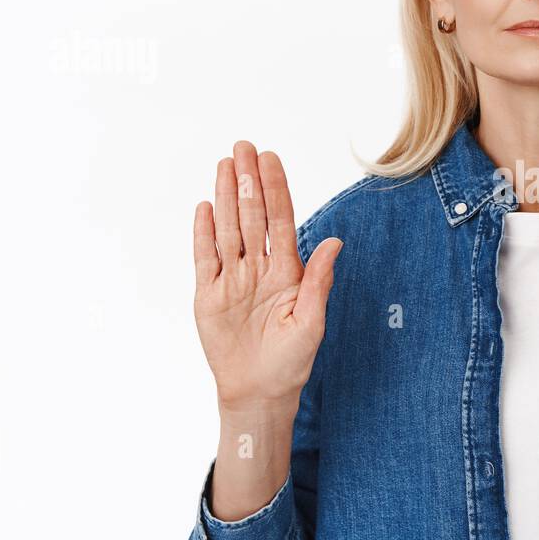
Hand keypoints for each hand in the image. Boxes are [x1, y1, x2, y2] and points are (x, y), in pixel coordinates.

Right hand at [193, 140, 342, 415]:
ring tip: (224, 164)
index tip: (271, 159)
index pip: (281, 221)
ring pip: (229, 229)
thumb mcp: (311, 322)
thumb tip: (334, 241)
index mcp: (288, 273)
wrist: (258, 393)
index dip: (276, 189)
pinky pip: (205, 257)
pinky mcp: (207, 295)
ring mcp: (232, 279)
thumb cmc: (291, 362)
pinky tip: (206, 206)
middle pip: (252, 217)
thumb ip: (319, 281)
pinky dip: (204, 232)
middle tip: (243, 147)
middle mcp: (259, 269)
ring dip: (226, 196)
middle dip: (249, 181)